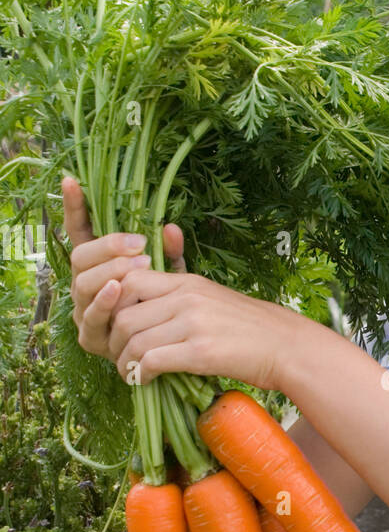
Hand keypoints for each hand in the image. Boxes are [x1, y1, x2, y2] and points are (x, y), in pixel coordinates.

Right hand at [62, 176, 186, 360]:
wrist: (173, 350)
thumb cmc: (168, 306)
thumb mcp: (173, 276)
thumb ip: (171, 253)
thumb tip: (171, 228)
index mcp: (101, 265)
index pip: (80, 232)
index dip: (73, 207)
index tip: (72, 181)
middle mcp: (86, 285)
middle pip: (80, 257)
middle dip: (108, 247)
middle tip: (140, 245)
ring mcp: (84, 311)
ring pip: (82, 284)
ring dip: (109, 272)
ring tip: (137, 266)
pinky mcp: (91, 337)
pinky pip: (91, 316)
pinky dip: (103, 302)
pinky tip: (118, 290)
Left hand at [107, 266, 288, 390]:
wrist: (286, 346)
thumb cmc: (250, 327)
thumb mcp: (213, 298)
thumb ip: (181, 296)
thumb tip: (146, 308)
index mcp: (187, 282)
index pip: (129, 280)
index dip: (113, 304)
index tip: (118, 326)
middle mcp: (187, 298)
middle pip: (124, 314)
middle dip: (113, 340)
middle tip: (119, 356)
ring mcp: (194, 324)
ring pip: (134, 340)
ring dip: (124, 362)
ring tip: (130, 373)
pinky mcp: (201, 352)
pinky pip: (152, 360)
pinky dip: (141, 373)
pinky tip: (146, 380)